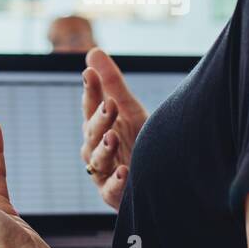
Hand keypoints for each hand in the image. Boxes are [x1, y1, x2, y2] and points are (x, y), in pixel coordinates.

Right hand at [80, 47, 147, 210]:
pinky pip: (111, 189)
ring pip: (97, 160)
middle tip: (110, 105)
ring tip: (113, 137)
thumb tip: (92, 52)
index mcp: (98, 128)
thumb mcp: (128, 110)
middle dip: (100, 119)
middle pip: (92, 133)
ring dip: (104, 148)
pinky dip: (117, 181)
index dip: (90, 91)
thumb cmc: (138, 141)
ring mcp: (103, 173)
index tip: (90, 74)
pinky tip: (125, 171)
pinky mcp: (113, 195)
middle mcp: (96, 149)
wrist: (158, 176)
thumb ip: (112, 83)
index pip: (91, 107)